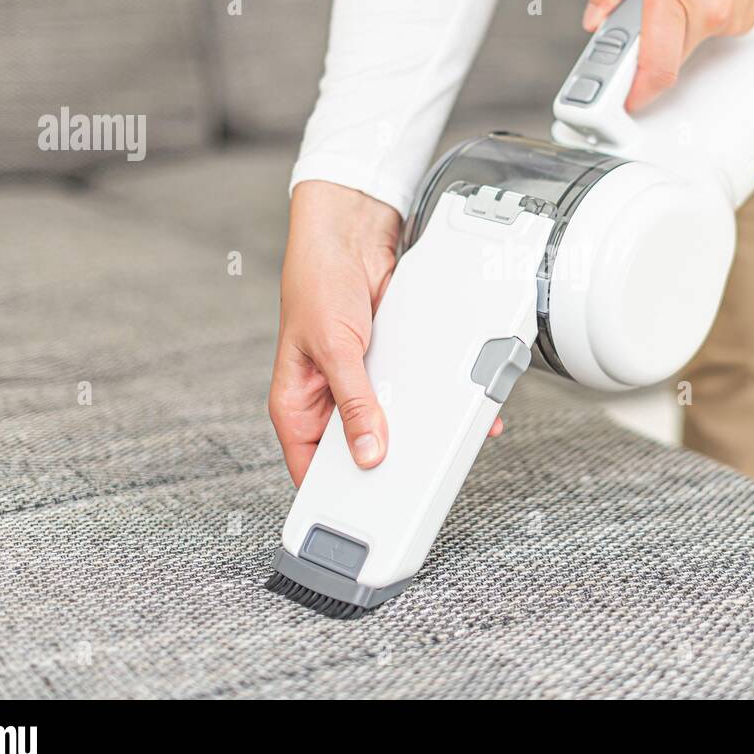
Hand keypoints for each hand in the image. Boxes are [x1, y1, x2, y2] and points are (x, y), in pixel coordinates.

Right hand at [269, 181, 500, 485]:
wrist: (350, 235)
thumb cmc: (317, 282)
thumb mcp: (334, 349)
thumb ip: (353, 402)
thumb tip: (366, 450)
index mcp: (298, 404)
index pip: (311, 468)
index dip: (334, 496)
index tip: (362, 518)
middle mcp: (329, 399)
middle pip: (357, 450)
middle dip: (387, 464)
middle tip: (415, 485)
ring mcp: (361, 383)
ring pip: (390, 423)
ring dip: (417, 431)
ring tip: (444, 446)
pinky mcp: (389, 364)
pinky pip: (412, 393)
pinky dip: (433, 401)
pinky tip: (456, 409)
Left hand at [583, 0, 753, 110]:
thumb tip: (596, 15)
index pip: (655, 67)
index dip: (633, 92)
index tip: (617, 99)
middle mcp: (708, 12)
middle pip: (665, 60)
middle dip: (643, 49)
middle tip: (631, 20)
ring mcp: (730, 20)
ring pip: (684, 46)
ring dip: (669, 28)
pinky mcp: (744, 22)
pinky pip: (705, 32)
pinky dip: (692, 17)